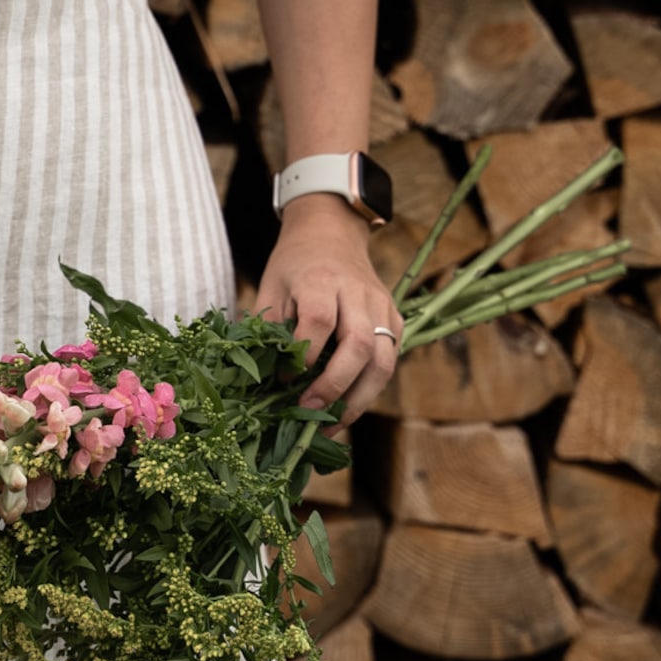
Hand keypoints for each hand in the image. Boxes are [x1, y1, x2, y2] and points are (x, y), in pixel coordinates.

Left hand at [257, 192, 401, 425]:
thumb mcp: (272, 287)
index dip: (303, 355)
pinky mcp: (396, 320)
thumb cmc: (295, 265)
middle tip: (308, 413)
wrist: (331, 233)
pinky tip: (345, 409)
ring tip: (331, 426)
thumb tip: (264, 382)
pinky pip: (389, 362)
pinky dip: (369, 391)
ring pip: (383, 361)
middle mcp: (358, 293)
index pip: (319, 320)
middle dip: (334, 386)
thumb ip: (270, 330)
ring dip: (359, 400)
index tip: (283, 378)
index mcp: (322, 279)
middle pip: (359, 345)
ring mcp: (383, 307)